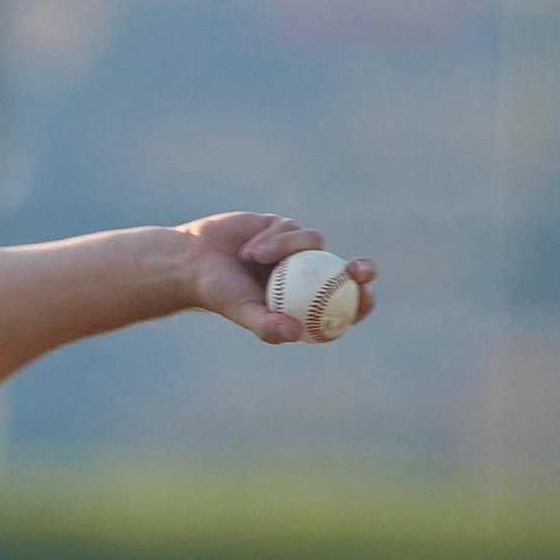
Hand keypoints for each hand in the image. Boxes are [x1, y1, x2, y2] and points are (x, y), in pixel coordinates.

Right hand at [177, 212, 377, 344]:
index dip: (361, 303)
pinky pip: (292, 229)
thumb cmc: (218, 293)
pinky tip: (250, 250)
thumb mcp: (242, 311)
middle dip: (361, 271)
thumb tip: (295, 332)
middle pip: (346, 273)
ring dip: (287, 248)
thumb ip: (267, 325)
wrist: (194, 261)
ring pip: (314, 243)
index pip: (342, 307)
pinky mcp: (285, 228)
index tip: (365, 297)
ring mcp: (298, 251)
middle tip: (357, 271)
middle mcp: (305, 278)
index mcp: (302, 305)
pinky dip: (273, 240)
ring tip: (252, 258)